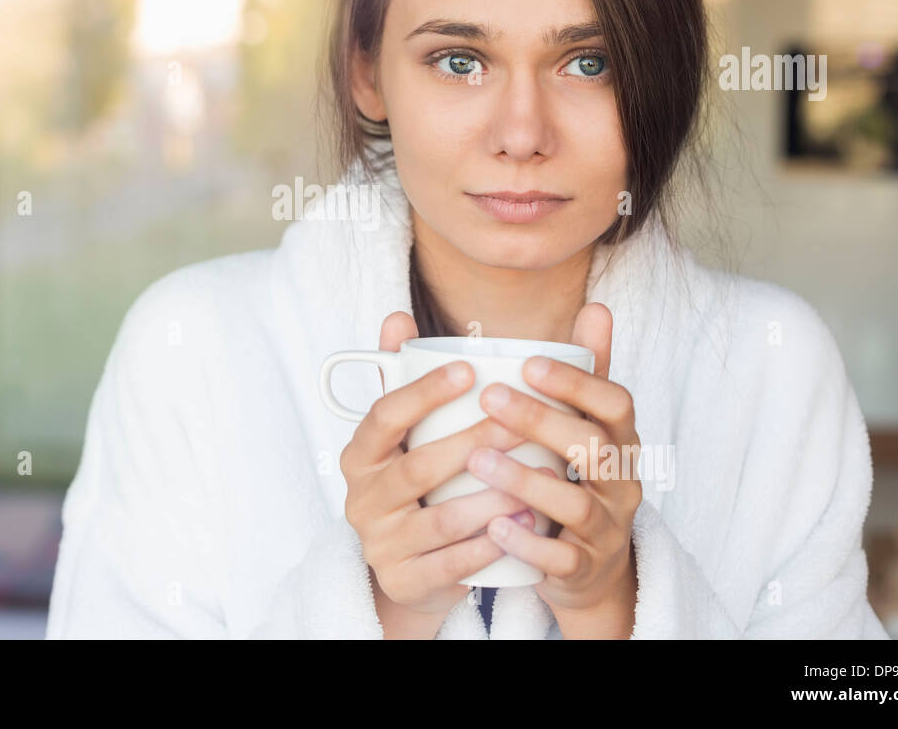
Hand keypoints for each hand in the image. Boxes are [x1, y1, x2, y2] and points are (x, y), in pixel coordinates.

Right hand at [341, 311, 537, 637]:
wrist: (409, 567)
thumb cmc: (415, 484)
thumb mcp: (403, 435)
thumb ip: (403, 377)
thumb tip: (398, 316)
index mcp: (360, 454)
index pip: (384, 415)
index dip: (424, 392)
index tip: (470, 369)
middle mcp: (361, 498)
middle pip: (417, 467)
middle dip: (473, 443)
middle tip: (524, 422)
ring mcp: (381, 543)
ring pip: (438, 520)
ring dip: (490, 499)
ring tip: (537, 479)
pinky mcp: (404, 581)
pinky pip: (449, 565)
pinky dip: (488, 547)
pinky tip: (523, 529)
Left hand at [465, 303, 640, 637]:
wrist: (588, 566)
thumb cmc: (577, 477)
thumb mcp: (586, 425)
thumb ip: (586, 371)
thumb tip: (597, 306)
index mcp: (620, 440)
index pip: (615, 403)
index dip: (577, 382)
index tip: (527, 361)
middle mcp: (621, 482)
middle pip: (594, 449)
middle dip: (542, 421)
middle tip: (489, 398)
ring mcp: (606, 529)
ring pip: (576, 503)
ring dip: (525, 480)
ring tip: (477, 459)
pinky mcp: (583, 570)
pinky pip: (561, 559)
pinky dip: (528, 542)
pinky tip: (493, 526)